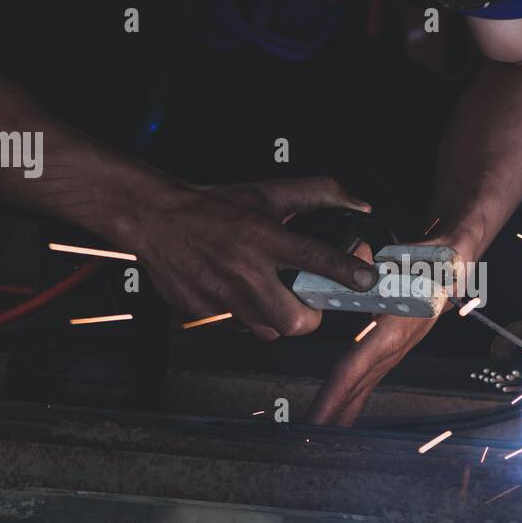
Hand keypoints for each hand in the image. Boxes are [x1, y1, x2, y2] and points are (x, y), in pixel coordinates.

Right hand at [119, 176, 378, 339]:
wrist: (155, 219)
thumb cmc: (212, 207)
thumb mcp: (267, 192)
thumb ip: (318, 194)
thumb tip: (358, 204)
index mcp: (263, 238)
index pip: (316, 259)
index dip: (346, 273)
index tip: (366, 280)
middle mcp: (245, 271)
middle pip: (296, 321)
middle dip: (309, 316)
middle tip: (306, 301)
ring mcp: (223, 296)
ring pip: (269, 330)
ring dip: (277, 318)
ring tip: (270, 294)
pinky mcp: (204, 310)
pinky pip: (239, 325)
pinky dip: (246, 314)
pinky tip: (240, 292)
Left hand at [306, 234, 479, 425]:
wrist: (454, 264)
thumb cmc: (433, 260)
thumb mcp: (410, 257)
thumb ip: (387, 260)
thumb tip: (365, 258)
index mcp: (393, 330)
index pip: (355, 368)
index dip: (333, 397)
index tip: (315, 422)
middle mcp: (394, 346)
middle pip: (355, 387)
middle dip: (331, 416)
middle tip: (306, 440)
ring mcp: (394, 349)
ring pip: (362, 386)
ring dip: (341, 411)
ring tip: (318, 435)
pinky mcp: (392, 347)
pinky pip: (368, 378)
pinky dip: (352, 397)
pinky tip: (341, 411)